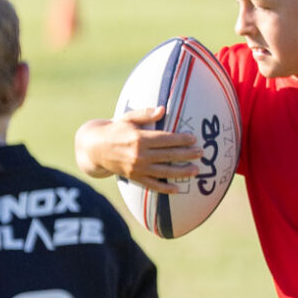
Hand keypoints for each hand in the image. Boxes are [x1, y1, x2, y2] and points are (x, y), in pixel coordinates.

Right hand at [75, 107, 200, 193]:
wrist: (96, 148)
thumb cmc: (115, 130)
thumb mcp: (128, 117)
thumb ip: (145, 113)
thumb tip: (163, 109)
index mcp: (140, 138)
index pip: (166, 139)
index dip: (181, 139)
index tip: (193, 139)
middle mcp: (140, 155)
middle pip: (169, 155)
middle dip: (187, 154)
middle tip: (201, 153)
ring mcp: (138, 168)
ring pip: (164, 171)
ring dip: (181, 172)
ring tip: (195, 170)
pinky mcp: (135, 178)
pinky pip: (152, 185)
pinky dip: (165, 188)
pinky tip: (177, 189)